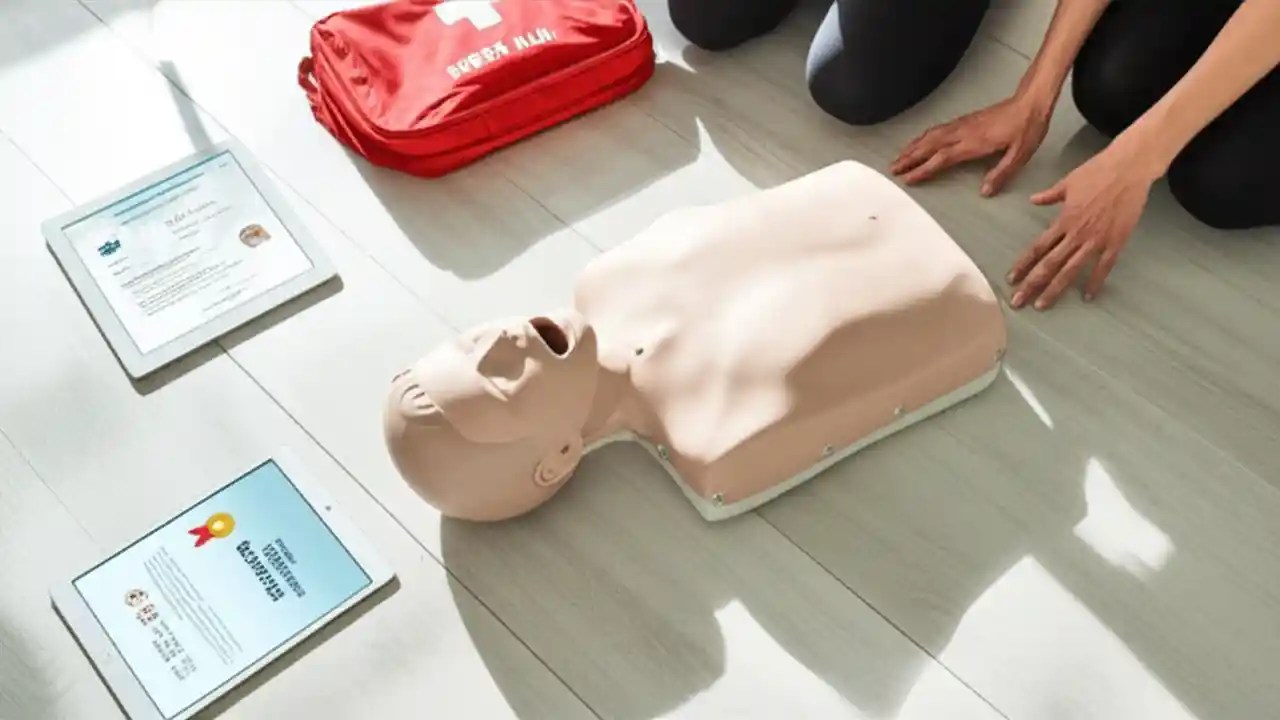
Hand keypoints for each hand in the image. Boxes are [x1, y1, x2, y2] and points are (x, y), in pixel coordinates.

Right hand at [891, 95, 1052, 195]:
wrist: (1030, 102)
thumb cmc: (1027, 128)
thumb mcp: (1020, 154)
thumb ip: (1002, 173)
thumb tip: (985, 192)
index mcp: (974, 143)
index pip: (942, 158)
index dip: (923, 169)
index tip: (907, 178)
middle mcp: (963, 133)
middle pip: (929, 146)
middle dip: (909, 157)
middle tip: (892, 169)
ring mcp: (962, 125)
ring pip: (930, 136)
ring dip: (912, 147)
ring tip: (898, 157)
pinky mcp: (964, 120)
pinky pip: (937, 129)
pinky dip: (923, 137)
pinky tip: (918, 142)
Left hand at [1007, 139, 1161, 309]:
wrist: (1130, 168)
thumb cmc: (1098, 171)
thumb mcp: (1068, 182)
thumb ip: (1050, 195)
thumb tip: (1032, 200)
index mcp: (1063, 220)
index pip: (1038, 247)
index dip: (1024, 264)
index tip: (1011, 279)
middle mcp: (1076, 233)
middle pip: (1050, 264)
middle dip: (1032, 285)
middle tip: (1018, 302)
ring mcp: (1097, 240)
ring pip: (1071, 270)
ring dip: (1055, 289)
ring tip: (1042, 305)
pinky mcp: (1116, 241)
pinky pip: (1104, 267)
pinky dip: (1095, 282)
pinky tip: (1087, 297)